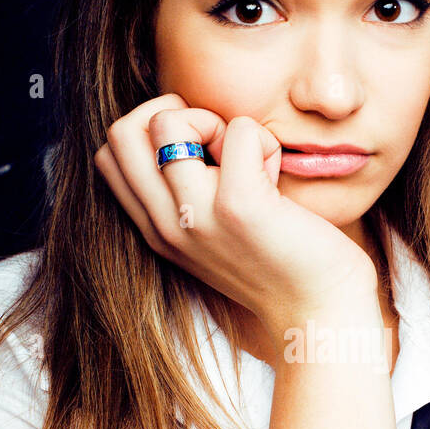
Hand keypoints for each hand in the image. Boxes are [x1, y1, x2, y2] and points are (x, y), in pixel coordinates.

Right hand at [93, 94, 377, 335]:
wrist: (319, 313)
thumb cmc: (281, 263)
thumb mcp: (216, 232)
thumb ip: (188, 193)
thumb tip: (185, 125)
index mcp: (157, 231)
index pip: (109, 156)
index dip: (151, 132)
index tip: (198, 154)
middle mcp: (167, 226)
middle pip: (122, 131)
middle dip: (172, 115)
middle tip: (218, 148)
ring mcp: (197, 215)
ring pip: (169, 120)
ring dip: (217, 124)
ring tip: (248, 164)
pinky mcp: (239, 205)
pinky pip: (240, 129)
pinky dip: (262, 140)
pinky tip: (276, 178)